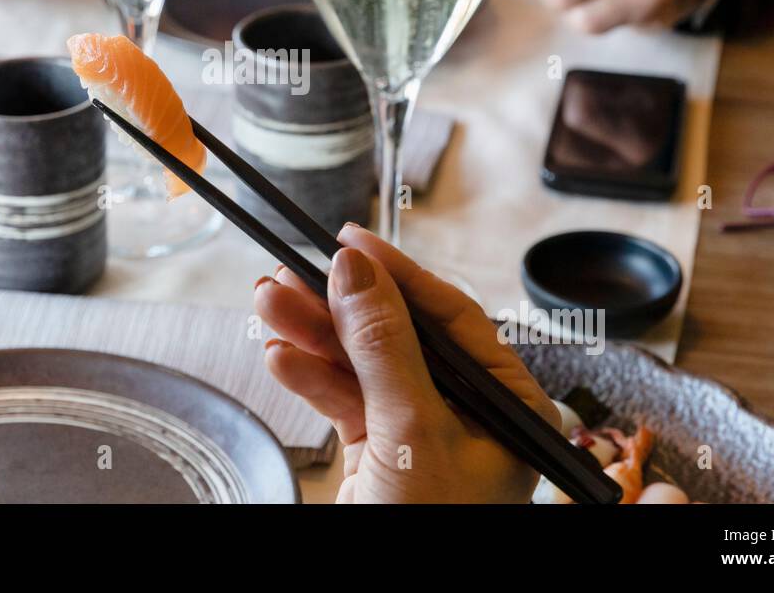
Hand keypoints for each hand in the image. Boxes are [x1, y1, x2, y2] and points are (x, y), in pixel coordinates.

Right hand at [254, 225, 558, 502]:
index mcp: (504, 403)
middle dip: (338, 305)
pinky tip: (280, 357)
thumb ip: (384, 348)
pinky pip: (341, 399)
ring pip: (360, 363)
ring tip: (268, 304)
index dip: (398, 275)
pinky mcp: (379, 451)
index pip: (451, 317)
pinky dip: (308, 377)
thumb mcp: (411, 432)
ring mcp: (418, 430)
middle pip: (396, 333)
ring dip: (311, 334)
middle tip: (291, 273)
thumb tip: (358, 271)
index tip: (349, 241)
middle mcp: (465, 411)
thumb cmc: (435, 531)